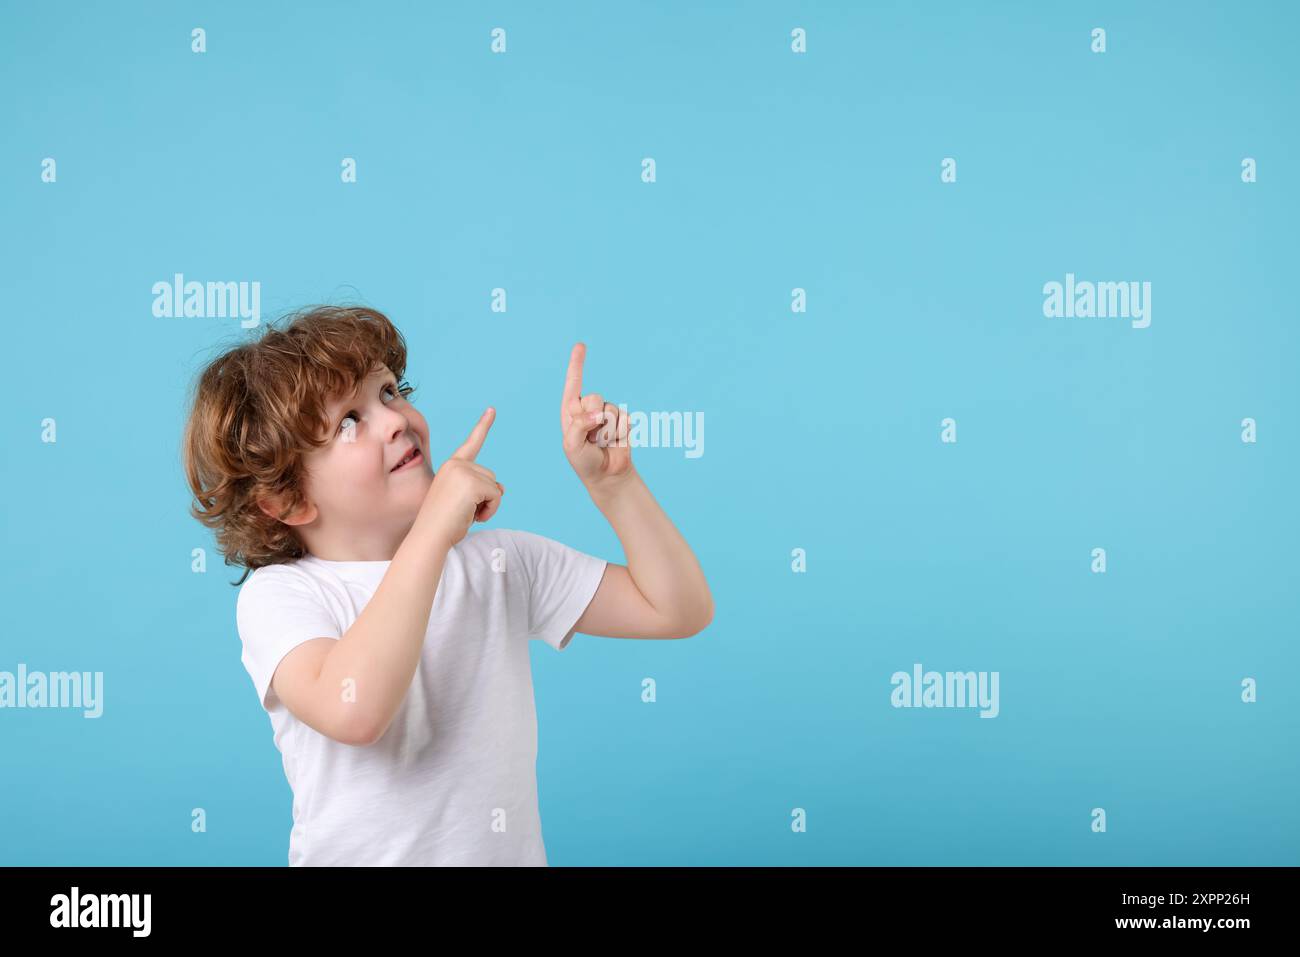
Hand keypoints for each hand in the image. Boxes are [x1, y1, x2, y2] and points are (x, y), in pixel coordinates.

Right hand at [420, 407, 504, 547]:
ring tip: (467, 513)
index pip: (471, 443)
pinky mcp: (472, 483)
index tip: (492, 410)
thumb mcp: (465, 501)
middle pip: (491, 476)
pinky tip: (473, 516)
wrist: (430, 535)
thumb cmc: (443, 523)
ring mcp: (463, 471)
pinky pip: (497, 496)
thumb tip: (502, 487)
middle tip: (465, 510)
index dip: (483, 426)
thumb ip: (481, 489)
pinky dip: (491, 510)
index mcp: (451, 466)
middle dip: (486, 497)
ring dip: (489, 505)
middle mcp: (456, 464)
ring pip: (495, 486)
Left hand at [560, 343, 633, 491]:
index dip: (577, 364)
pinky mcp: (623, 421)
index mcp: (571, 411)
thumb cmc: (584, 461)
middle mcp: (588, 409)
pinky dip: (620, 433)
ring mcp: (606, 414)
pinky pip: (625, 418)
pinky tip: (615, 442)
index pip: (573, 383)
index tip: (581, 346)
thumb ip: (580, 425)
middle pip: (594, 397)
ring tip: (602, 442)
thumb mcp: (572, 444)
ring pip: (611, 409)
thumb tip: (599, 413)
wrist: (606, 475)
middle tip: (591, 438)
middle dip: (594, 418)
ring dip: (606, 430)